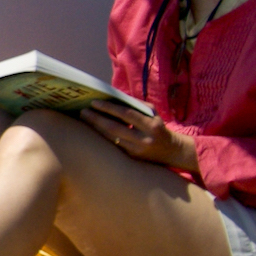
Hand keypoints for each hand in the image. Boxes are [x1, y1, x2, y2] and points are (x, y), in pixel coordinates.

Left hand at [80, 100, 198, 171]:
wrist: (171, 151)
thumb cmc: (158, 126)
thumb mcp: (152, 113)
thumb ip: (136, 105)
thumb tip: (114, 97)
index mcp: (151, 125)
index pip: (126, 114)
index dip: (108, 108)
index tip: (94, 102)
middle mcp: (144, 139)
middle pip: (114, 128)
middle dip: (96, 119)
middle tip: (83, 111)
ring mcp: (136, 150)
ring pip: (110, 138)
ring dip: (95, 128)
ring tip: (84, 119)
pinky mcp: (131, 158)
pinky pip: (113, 145)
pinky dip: (102, 136)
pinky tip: (92, 129)